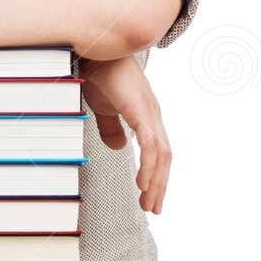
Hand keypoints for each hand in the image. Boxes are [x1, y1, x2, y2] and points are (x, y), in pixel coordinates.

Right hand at [81, 55, 171, 214]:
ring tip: (148, 201)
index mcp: (147, 116)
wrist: (95, 52)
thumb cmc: (100, 76)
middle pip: (165, 156)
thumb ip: (113, 127)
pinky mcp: (141, 110)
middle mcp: (153, 115)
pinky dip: (150, 165)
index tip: (149, 197)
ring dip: (156, 181)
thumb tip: (120, 148)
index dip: (157, 175)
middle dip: (160, 184)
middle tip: (152, 208)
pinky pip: (151, 143)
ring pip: (162, 154)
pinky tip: (143, 182)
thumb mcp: (105, 109)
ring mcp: (150, 111)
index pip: (159, 151)